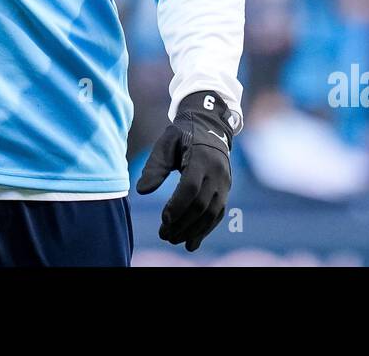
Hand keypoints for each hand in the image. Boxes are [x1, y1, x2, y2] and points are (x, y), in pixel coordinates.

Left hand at [136, 90, 237, 251]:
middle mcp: (217, 172)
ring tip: (174, 240)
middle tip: (164, 235)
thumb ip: (155, 166)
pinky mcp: (226, 190)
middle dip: (182, 223)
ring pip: (212, 213)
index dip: (177, 205)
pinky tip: (191, 241)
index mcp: (201, 157)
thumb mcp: (166, 143)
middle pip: (202, 204)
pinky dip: (205, 230)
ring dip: (193, 230)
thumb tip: (142, 191)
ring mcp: (225, 182)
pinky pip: (218, 214)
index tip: (163, 219)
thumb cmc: (182, 135)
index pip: (191, 187)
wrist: (209, 126)